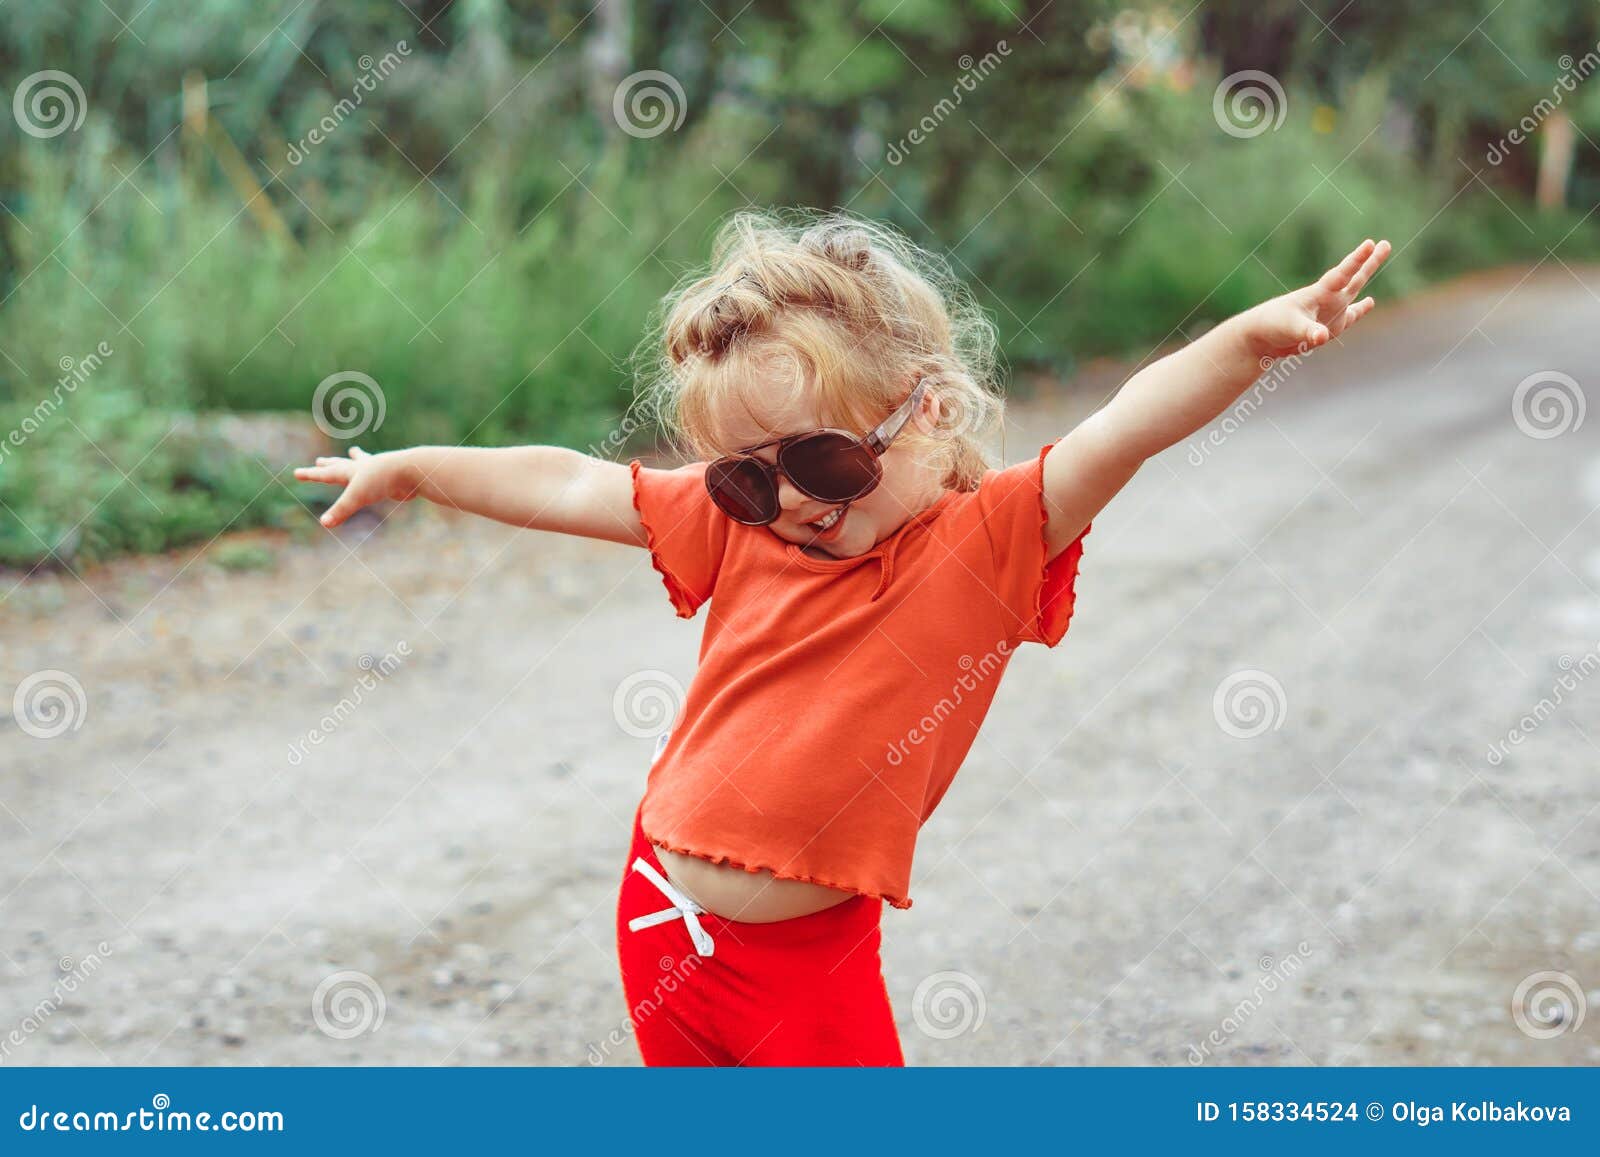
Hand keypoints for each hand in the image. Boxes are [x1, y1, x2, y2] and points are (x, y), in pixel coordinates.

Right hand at [292, 445, 417, 526]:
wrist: (411, 471)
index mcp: (351, 471)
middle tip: (320, 459)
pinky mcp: (391, 477)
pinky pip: (381, 474)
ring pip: (363, 463)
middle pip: (342, 465)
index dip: (311, 475)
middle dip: (329, 464)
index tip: (296, 473)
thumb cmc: (382, 480)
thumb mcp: (357, 497)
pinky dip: (377, 471)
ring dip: (356, 458)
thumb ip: (340, 511)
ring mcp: (378, 470)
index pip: (325, 474)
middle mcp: (363, 468)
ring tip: (353, 451)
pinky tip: (381, 469)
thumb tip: (323, 524)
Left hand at [1244, 238, 1390, 361]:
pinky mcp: (1329, 327)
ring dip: (1366, 274)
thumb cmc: (1272, 327)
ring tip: (1379, 255)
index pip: (1342, 273)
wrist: (1260, 337)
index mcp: (1319, 294)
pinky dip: (1362, 310)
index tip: (1370, 244)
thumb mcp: (1291, 330)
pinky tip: (1370, 302)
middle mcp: (1328, 299)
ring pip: (1354, 290)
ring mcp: (1330, 312)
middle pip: (1354, 277)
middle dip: (1369, 261)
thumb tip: (1323, 337)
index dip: (1357, 260)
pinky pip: (1351, 316)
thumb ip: (1308, 332)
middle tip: (1385, 243)